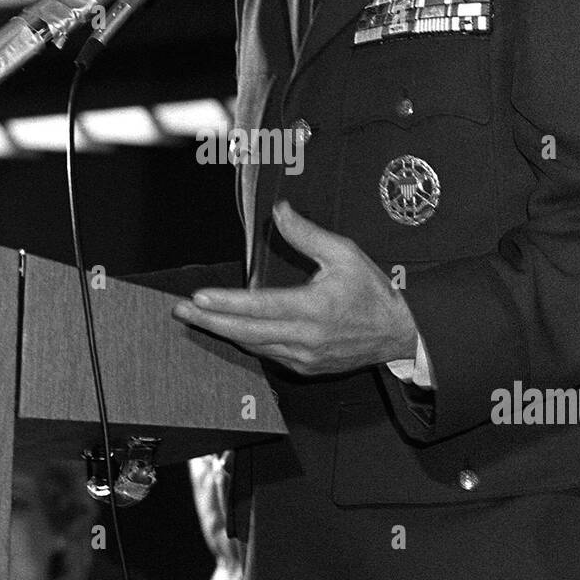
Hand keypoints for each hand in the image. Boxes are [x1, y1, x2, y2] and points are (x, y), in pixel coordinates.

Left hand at [172, 201, 417, 375]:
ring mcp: (304, 357)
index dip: (226, 303)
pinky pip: (268, 355)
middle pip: (246, 332)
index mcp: (314, 307)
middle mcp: (305, 337)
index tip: (199, 298)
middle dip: (210, 321)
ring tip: (198, 318)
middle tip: (180, 310)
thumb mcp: (345, 254)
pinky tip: (231, 330)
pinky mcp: (306, 367)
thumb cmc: (373, 293)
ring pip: (254, 346)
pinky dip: (247, 342)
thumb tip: (279, 211)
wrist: (399, 333)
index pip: (260, 306)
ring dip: (224, 332)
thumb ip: (307, 234)